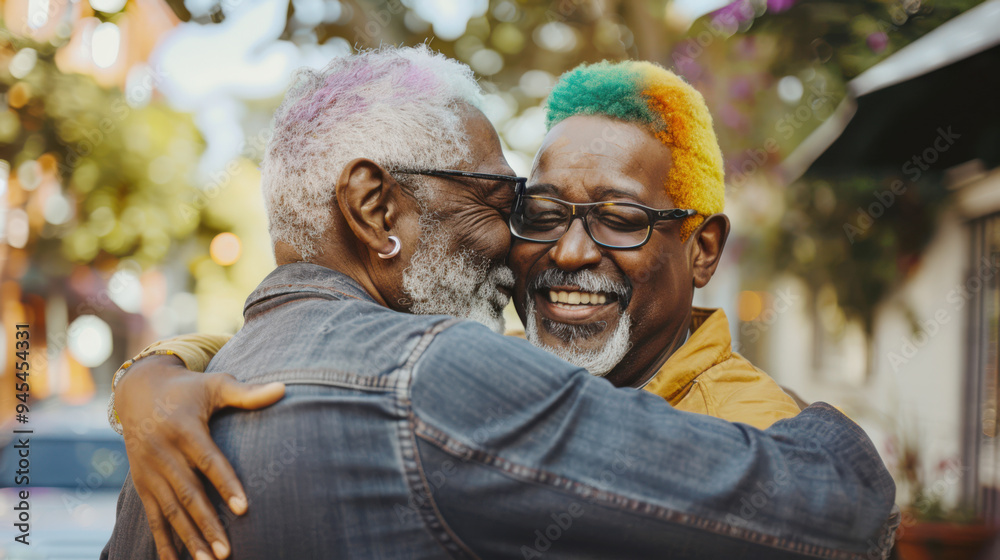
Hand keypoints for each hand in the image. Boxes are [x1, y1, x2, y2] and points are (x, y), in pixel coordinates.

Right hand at [115, 355, 284, 559]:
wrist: (137, 392)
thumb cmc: (188, 389)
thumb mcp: (215, 385)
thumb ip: (247, 392)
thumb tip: (284, 388)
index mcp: (184, 429)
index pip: (208, 461)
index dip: (226, 485)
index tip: (245, 509)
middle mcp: (163, 453)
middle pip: (189, 494)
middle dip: (208, 525)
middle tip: (228, 552)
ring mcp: (150, 471)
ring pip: (171, 511)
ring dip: (189, 538)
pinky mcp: (142, 484)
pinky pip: (153, 516)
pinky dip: (163, 541)